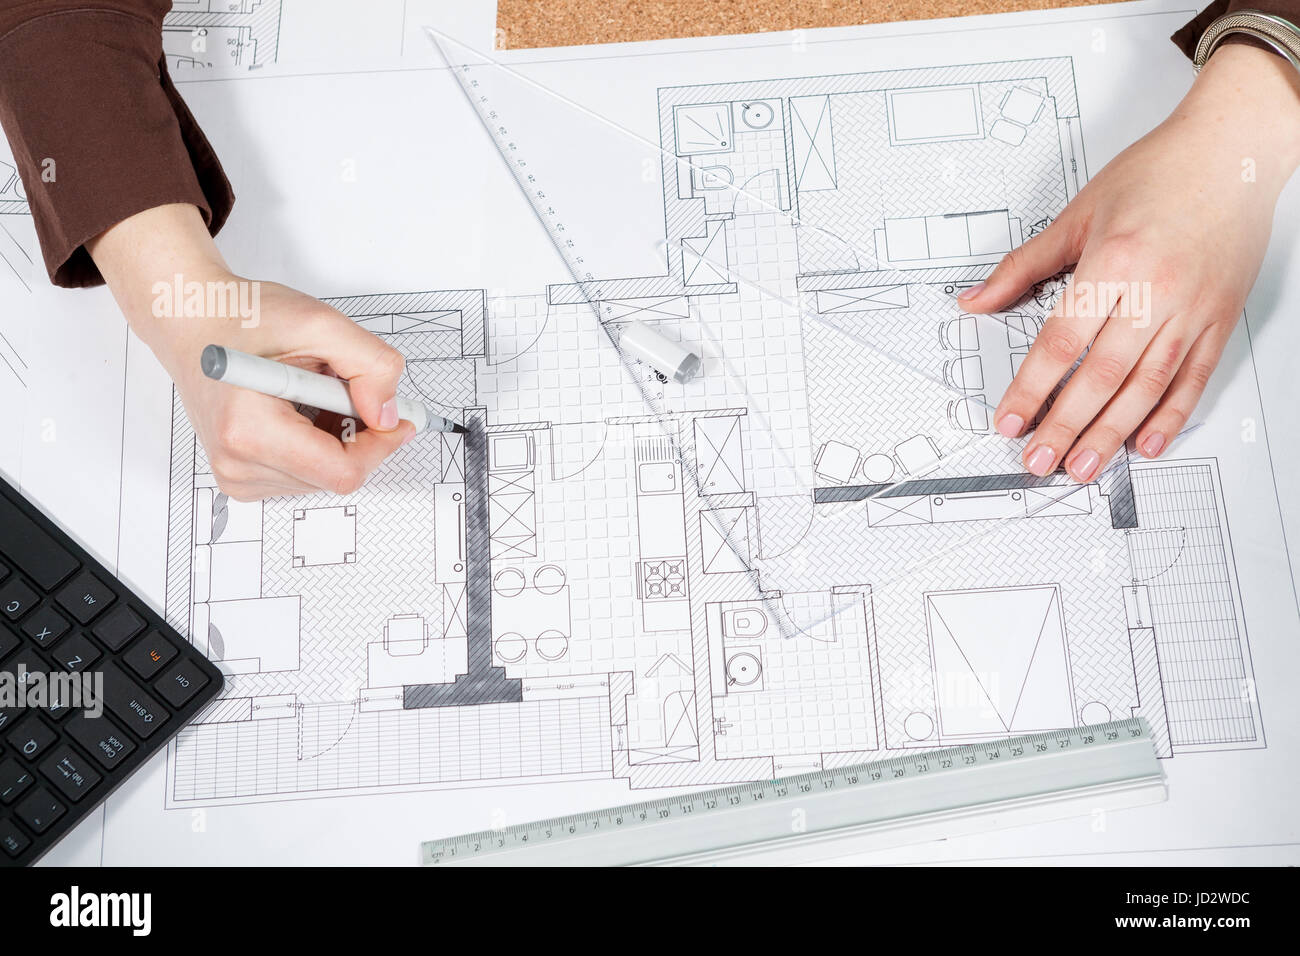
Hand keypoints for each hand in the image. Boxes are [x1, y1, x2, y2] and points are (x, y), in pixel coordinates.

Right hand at [88, 204, 414, 500]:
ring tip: (313, 393)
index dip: (380, 446)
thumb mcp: (321, 323)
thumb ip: (370, 365)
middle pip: (334, 476)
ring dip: (336, 439)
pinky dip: (317, 445)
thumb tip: (388, 414)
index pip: (341, 471)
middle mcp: (236, 462)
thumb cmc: (243, 318)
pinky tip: (301, 411)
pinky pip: (303, 475)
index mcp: (250, 429)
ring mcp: (235, 474)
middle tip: (344, 387)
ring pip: (322, 477)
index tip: (397, 418)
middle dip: (356, 436)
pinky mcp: (239, 476)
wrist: (194, 321)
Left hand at [958, 44, 1299, 480]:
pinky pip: (1194, 377)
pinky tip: (1146, 442)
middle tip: (1039, 460)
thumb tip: (976, 301)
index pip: (1061, 342)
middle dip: (1066, 425)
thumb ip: (1023, 266)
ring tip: (1082, 464)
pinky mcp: (1220, 317)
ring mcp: (1192, 308)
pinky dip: (1171, 414)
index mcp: (1113, 261)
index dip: (1031, 388)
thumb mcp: (1078, 213)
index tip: (1010, 420)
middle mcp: (1156, 289)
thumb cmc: (1158, 174)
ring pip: (1147, 385)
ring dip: (1111, 433)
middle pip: (1102, 374)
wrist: (1232, 149)